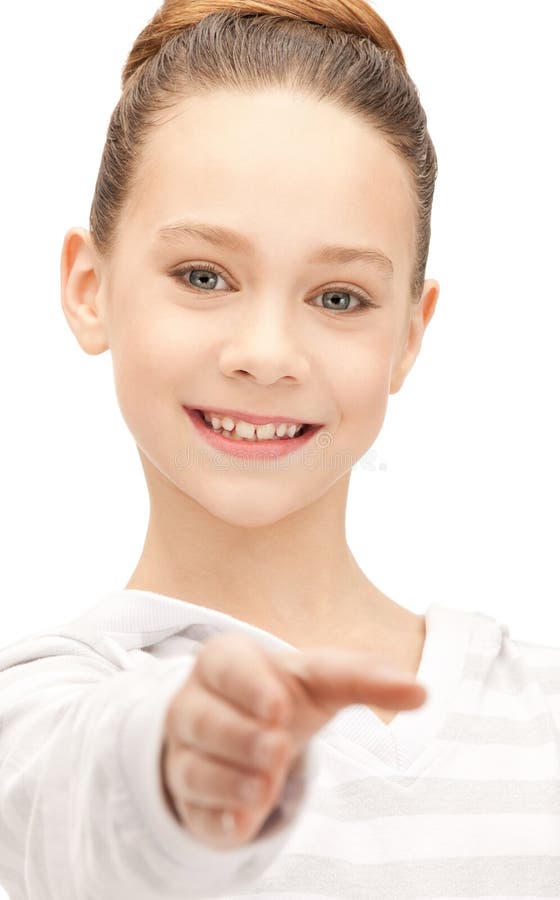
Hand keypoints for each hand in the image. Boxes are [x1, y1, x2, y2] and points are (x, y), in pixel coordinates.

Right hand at [160, 632, 425, 849]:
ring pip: (194, 765)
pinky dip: (218, 818)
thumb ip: (364, 678)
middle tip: (278, 750)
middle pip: (206, 718)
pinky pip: (193, 809)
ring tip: (265, 790)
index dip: (251, 686)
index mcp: (226, 660)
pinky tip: (241, 825)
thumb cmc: (282, 695)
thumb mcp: (320, 681)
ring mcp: (184, 751)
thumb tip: (421, 691)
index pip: (230, 665)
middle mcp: (195, 702)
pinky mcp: (187, 797)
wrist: (238, 731)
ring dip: (231, 780)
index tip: (280, 707)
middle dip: (242, 736)